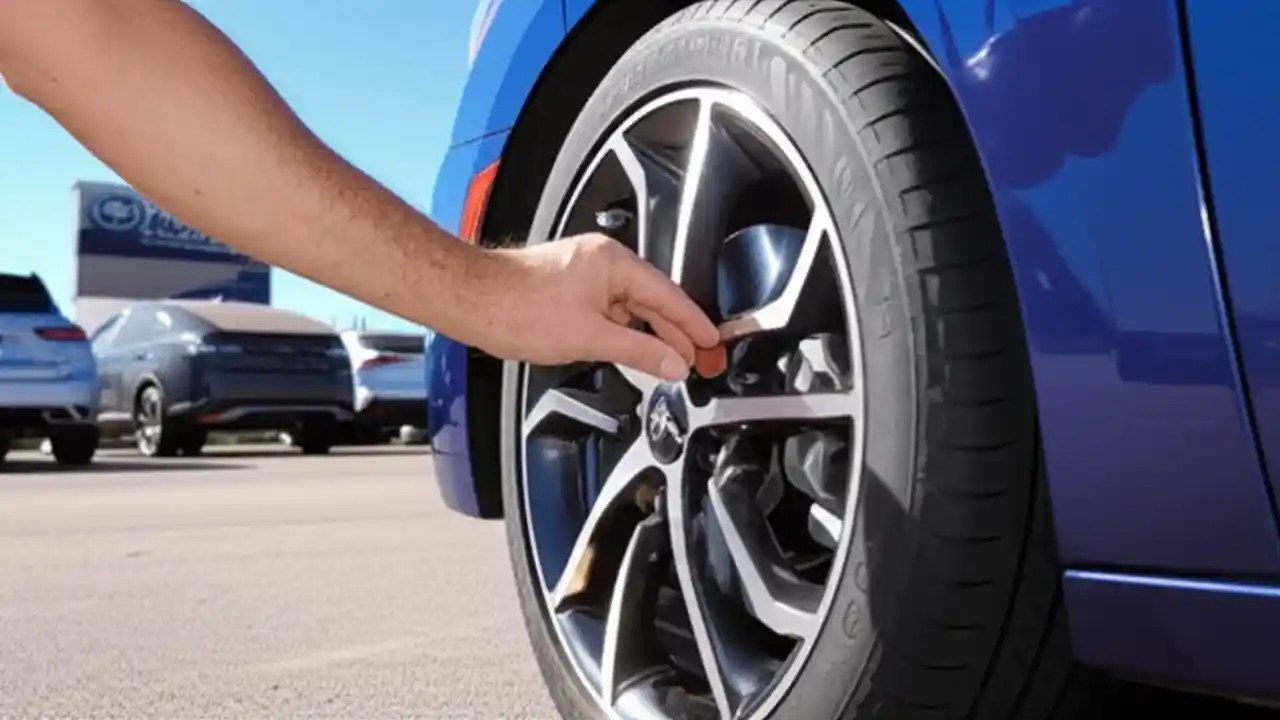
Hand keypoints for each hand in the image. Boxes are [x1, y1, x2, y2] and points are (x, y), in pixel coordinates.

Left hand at [468, 233, 723, 380]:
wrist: (471, 300)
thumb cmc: (517, 309)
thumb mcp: (590, 338)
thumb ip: (639, 351)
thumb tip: (672, 361)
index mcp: (614, 263)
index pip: (670, 296)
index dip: (695, 324)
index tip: (713, 344)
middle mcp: (602, 261)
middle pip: (654, 300)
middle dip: (678, 333)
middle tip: (701, 359)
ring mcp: (585, 272)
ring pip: (632, 306)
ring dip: (651, 334)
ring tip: (673, 361)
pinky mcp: (570, 286)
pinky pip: (611, 309)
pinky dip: (626, 330)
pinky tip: (634, 350)